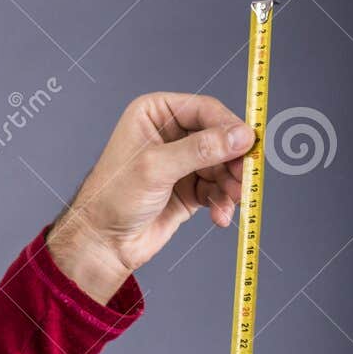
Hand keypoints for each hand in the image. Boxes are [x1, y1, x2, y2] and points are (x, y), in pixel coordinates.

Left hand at [46, 93, 256, 303]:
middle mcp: (170, 133)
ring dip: (231, 184)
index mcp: (155, 113)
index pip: (205, 110)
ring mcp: (180, 162)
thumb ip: (200, 150)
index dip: (230, 126)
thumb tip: (241, 136)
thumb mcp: (156, 168)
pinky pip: (216, 189)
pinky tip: (220, 217)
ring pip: (222, 165)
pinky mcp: (188, 189)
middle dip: (234, 160)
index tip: (249, 145)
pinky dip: (223, 201)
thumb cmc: (113, 199)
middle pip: (219, 137)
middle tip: (246, 179)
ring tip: (232, 201)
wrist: (102, 244)